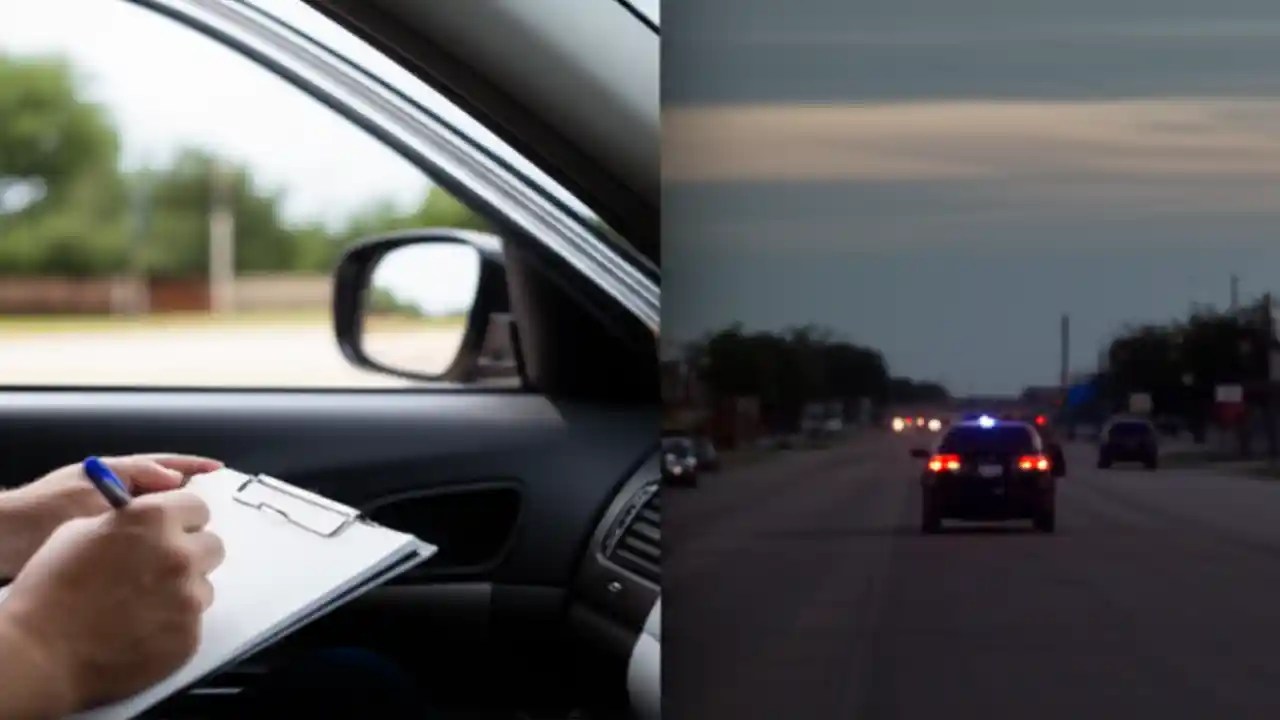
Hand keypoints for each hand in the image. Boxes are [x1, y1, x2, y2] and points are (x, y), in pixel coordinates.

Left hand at [0, 454, 221, 577]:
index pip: (163, 466)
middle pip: (164, 495)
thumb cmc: (36, 517)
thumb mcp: (89, 493)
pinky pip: (141, 547)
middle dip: (189, 502)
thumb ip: (133, 483)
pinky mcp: (102, 551)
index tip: (219, 471)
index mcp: (113, 477)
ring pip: (154, 523)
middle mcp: (113, 497)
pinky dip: (157, 552)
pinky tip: (168, 563)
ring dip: (174, 530)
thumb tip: (175, 479)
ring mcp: (107, 523)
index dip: (192, 468)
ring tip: (198, 540)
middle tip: (214, 514)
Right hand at [0, 491, 225, 714]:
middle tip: (158, 569)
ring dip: (183, 590)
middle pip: (211, 546)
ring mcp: (189, 597)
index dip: (181, 520)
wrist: (40, 654)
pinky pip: (193, 621)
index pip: (197, 507)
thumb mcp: (78, 531)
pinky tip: (142, 629)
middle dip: (189, 553)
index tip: (170, 531)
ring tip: (143, 605)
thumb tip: (147, 522)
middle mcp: (180, 554)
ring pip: (204, 585)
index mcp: (154, 519)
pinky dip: (174, 623)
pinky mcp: (190, 635)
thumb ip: (125, 521)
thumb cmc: (50, 588)